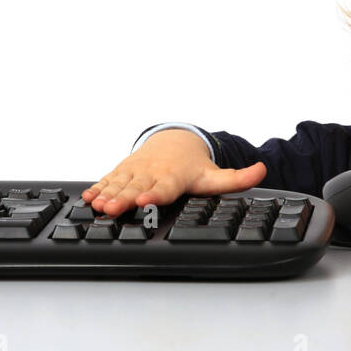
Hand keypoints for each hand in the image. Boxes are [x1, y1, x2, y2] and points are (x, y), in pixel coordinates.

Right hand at [82, 131, 267, 216]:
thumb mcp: (216, 175)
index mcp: (174, 177)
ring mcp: (136, 172)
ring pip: (120, 185)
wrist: (172, 142)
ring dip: (107, 194)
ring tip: (97, 205)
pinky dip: (98, 188)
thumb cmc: (192, 166)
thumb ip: (238, 179)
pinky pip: (109, 180)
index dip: (154, 194)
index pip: (164, 188)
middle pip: (137, 188)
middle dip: (123, 198)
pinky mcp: (123, 172)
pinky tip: (88, 198)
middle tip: (111, 208)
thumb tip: (262, 169)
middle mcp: (152, 174)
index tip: (145, 199)